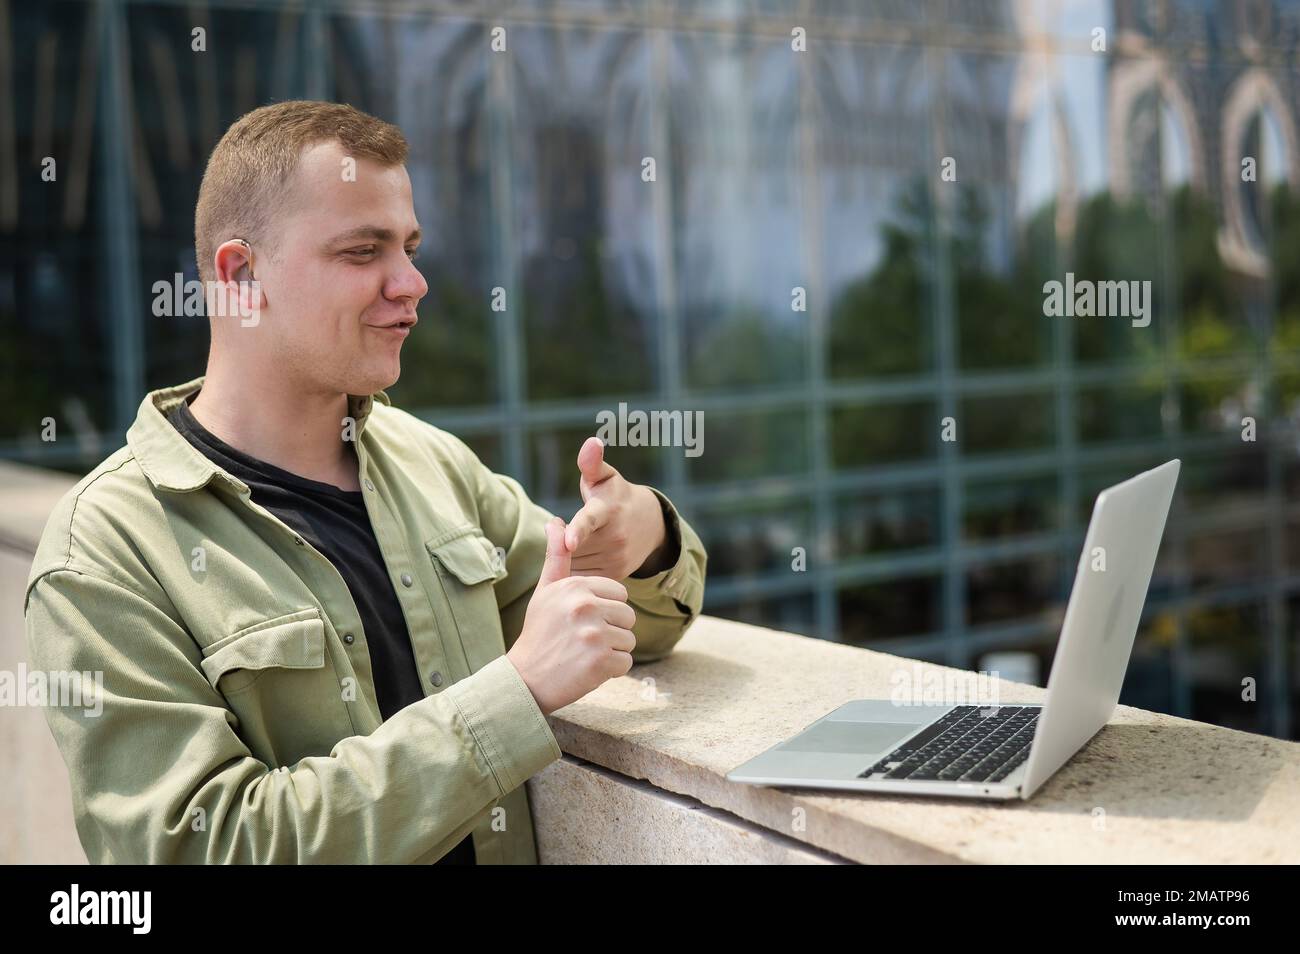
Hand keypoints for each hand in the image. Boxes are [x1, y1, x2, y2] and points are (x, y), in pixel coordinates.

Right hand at [506, 517, 636, 714]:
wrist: (524, 679)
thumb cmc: (539, 633)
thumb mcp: (545, 591)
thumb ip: (557, 556)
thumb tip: (556, 521)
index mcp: (577, 586)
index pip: (620, 595)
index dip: (605, 611)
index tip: (581, 621)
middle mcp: (586, 606)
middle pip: (628, 616)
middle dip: (611, 631)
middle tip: (582, 641)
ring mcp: (594, 634)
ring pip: (629, 640)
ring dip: (611, 652)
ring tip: (583, 654)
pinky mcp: (601, 661)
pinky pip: (626, 663)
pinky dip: (611, 671)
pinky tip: (587, 669)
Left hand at [564, 437, 670, 578]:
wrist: (650, 524)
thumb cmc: (614, 495)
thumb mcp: (604, 477)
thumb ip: (591, 463)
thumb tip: (591, 442)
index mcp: (607, 510)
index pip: (589, 521)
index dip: (577, 531)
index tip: (567, 541)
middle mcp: (615, 537)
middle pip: (570, 547)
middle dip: (558, 539)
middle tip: (557, 527)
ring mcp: (616, 558)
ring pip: (574, 563)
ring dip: (565, 556)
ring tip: (571, 541)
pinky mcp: (615, 574)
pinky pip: (583, 577)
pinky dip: (575, 569)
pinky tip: (579, 556)